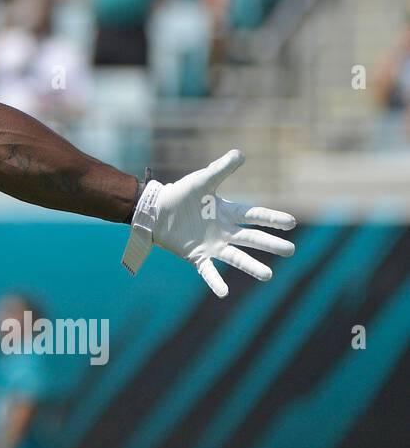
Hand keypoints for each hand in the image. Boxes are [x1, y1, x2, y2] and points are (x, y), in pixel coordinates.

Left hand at [124, 150, 296, 296]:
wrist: (156, 210)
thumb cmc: (181, 194)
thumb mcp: (202, 180)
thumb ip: (220, 169)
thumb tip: (240, 153)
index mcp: (228, 212)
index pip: (254, 215)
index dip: (272, 219)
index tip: (291, 222)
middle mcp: (225, 231)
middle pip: (252, 238)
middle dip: (270, 244)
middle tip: (290, 251)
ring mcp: (213, 245)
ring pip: (237, 258)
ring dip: (252, 266)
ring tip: (268, 276)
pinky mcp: (198, 256)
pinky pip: (209, 271)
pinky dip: (216, 282)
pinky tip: (224, 293)